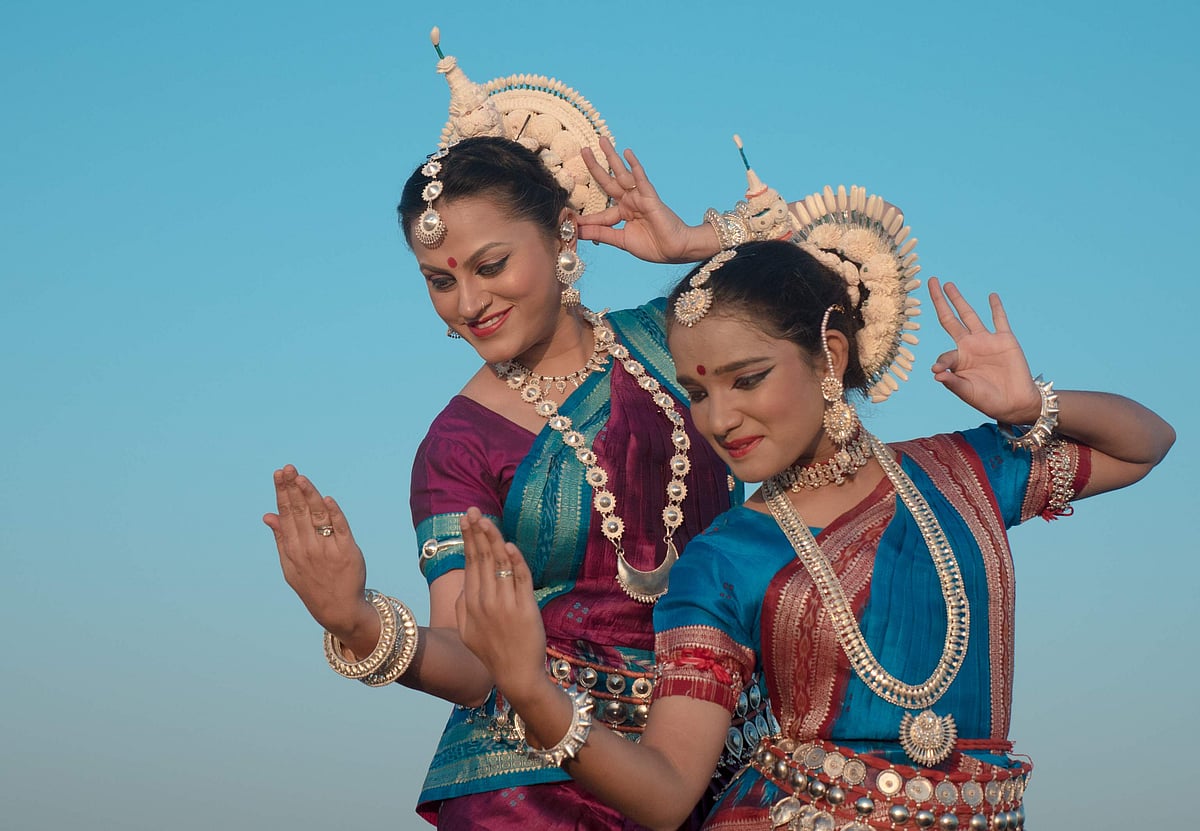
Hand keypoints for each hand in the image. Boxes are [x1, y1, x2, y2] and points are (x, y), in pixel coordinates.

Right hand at [263, 465, 376, 650]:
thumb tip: (268, 515)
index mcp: (293, 549)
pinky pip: (340, 528)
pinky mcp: (347, 551)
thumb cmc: (313, 583)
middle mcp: (308, 547)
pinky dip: (334, 514)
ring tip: (302, 478)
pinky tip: (327, 500)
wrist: (338, 608)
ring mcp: (328, 549)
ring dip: (309, 496)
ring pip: (317, 516)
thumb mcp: (290, 565)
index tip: (279, 474)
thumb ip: (281, 538)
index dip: (282, 493)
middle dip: (292, 488)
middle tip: (288, 468)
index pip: (286, 514)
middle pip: (299, 512)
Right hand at [455, 508, 547, 702]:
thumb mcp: (467, 631)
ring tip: (488, 521)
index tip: (467, 520)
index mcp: (470, 604)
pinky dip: (515, 562)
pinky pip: (520, 580)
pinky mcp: (525, 609)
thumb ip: (462, 606)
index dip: (469, 540)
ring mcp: (505, 605)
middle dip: (477, 532)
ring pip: (499, 564)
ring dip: (493, 539)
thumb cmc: (492, 652)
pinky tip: (509, 547)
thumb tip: (464, 584)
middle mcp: (485, 601)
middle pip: (481, 559)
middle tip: (474, 511)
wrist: (516, 674)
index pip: (470, 564)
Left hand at [576, 138, 714, 263]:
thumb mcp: (621, 241)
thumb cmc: (653, 247)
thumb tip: (578, 232)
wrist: (675, 250)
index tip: (569, 217)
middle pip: (608, 181)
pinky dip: (634, 166)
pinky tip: (627, 153)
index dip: (586, 218)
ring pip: (622, 174)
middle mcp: (629, 202)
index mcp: (622, 214)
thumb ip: (601, 233)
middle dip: (595, 166)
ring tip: (602, 140)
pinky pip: (640, 179)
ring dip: (612, 157)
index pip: (599, 213)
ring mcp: (639, 197)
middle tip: (584, 150)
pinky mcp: (650, 197)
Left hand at [928, 278, 1042, 423]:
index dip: (941, 362)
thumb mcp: (967, 392)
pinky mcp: (1005, 340)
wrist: (1015, 402)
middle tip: (930, 283)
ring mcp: (987, 341)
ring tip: (948, 285)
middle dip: (940, 302)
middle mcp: (970, 346)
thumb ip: (952, 382)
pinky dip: (996, 308)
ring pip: (970, 315)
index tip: (939, 371)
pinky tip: (992, 296)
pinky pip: (999, 320)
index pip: (945, 355)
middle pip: (950, 319)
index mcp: (959, 360)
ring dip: (959, 300)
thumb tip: (935, 373)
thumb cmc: (988, 400)